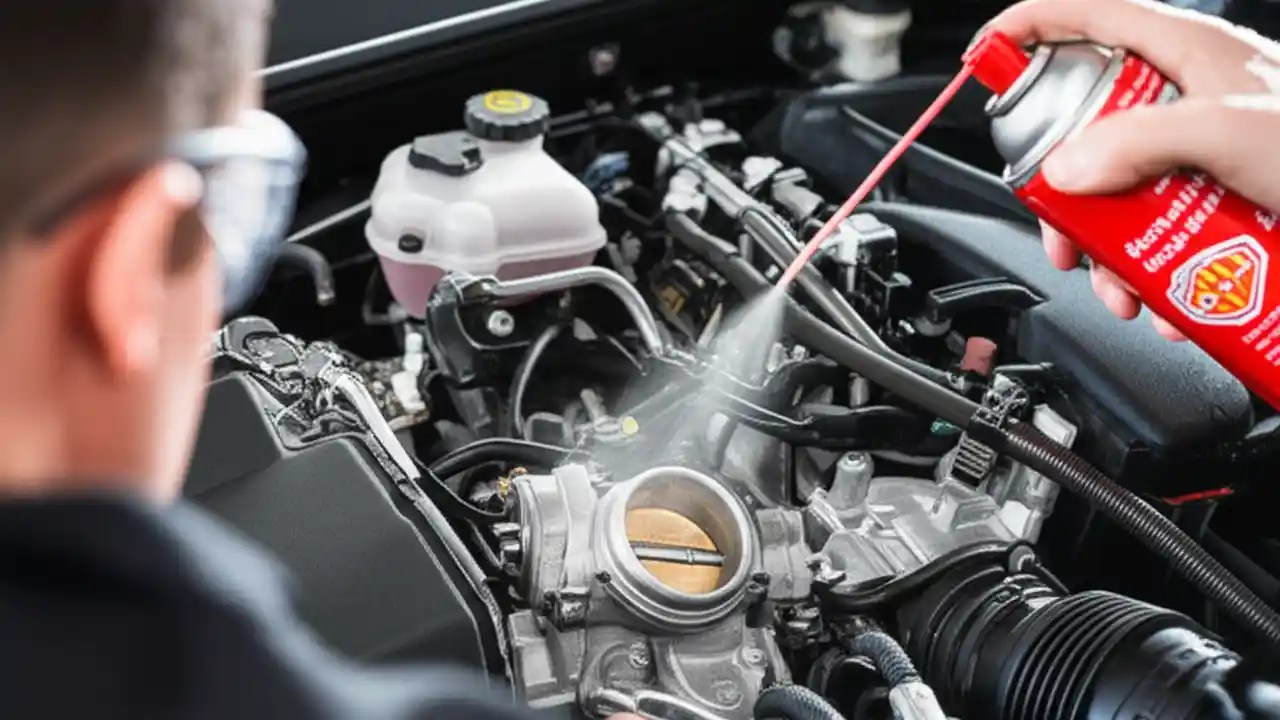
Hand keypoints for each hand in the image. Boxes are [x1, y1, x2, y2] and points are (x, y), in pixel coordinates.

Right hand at [985, 0, 1279, 339]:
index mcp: (1182, 53)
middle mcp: (1184, 99)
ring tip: (1120, 290)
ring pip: (1115, 195)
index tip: (980, 62)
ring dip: (1106, 253)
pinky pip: (1155, 234)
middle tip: (1058, 230)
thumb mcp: (1230, 131)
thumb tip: (1067, 169)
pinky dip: (1148, 276)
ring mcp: (1197, 153)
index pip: (1083, 17)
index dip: (1023, 31)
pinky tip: (1164, 303)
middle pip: (1084, 127)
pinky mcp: (1213, 201)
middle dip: (1063, 194)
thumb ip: (1140, 143)